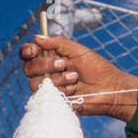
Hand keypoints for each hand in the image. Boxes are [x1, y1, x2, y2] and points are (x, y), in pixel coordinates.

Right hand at [19, 34, 137, 122]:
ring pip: (35, 83)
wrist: (110, 88)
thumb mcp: (79, 51)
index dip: (27, 51)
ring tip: (75, 78)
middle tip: (64, 64)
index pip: (28, 53)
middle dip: (45, 65)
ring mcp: (49, 87)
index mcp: (51, 57)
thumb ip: (58, 43)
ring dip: (56, 78)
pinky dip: (62, 90)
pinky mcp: (53, 100)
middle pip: (28, 68)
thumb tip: (37, 37)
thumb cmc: (97, 68)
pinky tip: (74, 89)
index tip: (34, 50)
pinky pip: (46, 95)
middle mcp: (46, 72)